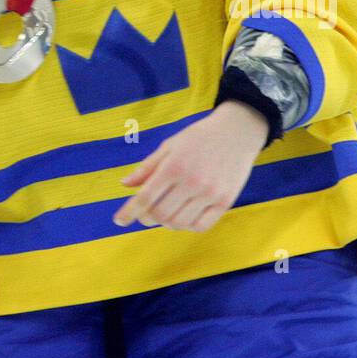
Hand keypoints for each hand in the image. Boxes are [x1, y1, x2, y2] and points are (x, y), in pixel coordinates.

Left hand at [112, 101, 268, 232]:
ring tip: (166, 214)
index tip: (118, 221)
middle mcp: (192, 181)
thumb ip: (147, 167)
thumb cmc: (200, 137)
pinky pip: (201, 226)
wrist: (238, 131)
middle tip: (145, 214)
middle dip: (146, 218)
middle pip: (160, 214)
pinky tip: (185, 217)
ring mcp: (210, 193)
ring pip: (179, 223)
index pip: (145, 197)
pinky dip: (188, 226)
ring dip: (166, 223)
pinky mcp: (225, 201)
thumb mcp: (170, 145)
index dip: (128, 212)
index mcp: (174, 166)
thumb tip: (124, 185)